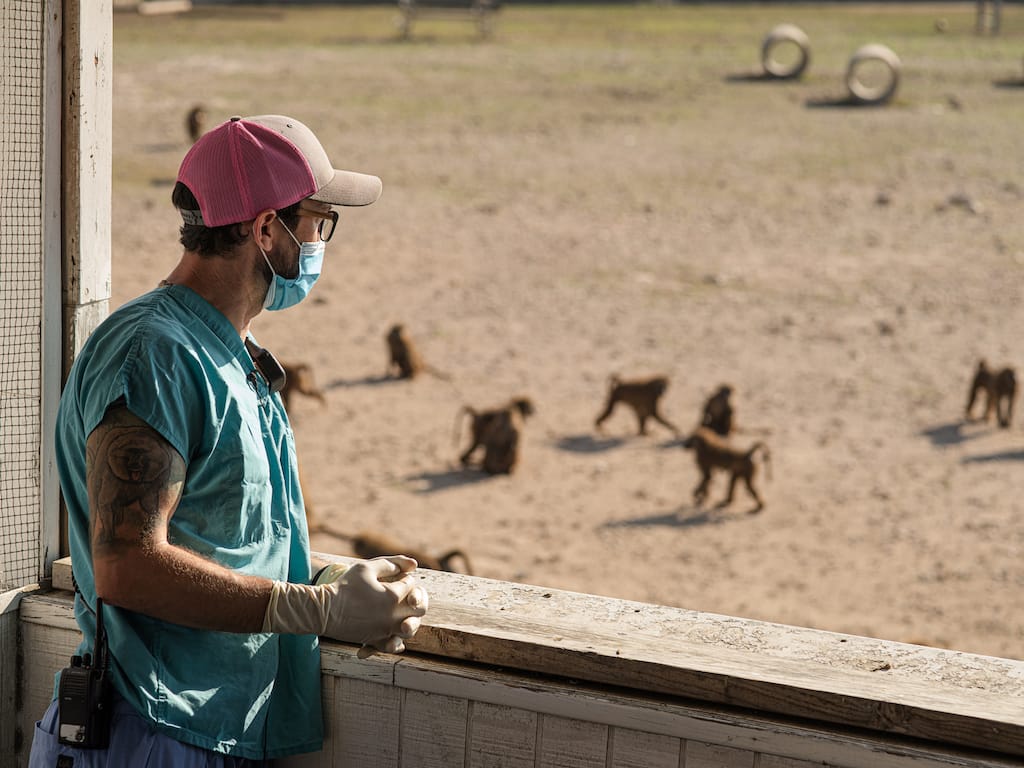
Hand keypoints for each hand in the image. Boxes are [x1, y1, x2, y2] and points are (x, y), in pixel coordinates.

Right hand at [263, 556, 428, 653]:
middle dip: (416, 599)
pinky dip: (396, 639)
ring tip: (401, 612)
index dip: (406, 578)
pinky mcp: (376, 641)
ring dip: (409, 619)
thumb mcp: (367, 568)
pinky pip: (393, 644)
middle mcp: (393, 616)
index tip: (399, 576)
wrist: (323, 611)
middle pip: (419, 609)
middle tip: (406, 594)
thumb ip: (391, 563)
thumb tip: (413, 564)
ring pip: (410, 629)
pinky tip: (394, 632)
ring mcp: (385, 631)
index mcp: (393, 596)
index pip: (411, 585)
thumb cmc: (344, 586)